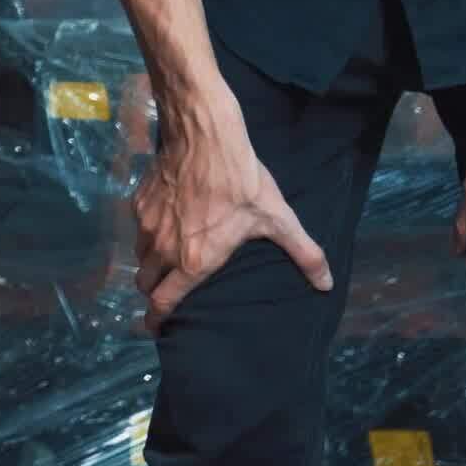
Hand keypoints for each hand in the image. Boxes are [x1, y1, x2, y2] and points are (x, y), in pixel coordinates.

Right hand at [133, 118, 330, 329]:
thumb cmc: (242, 181)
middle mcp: (163, 248)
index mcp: (194, 261)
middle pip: (145, 283)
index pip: (164, 302)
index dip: (158, 320)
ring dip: (150, 265)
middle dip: (154, 293)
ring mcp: (147, 224)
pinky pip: (138, 229)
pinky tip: (164, 224)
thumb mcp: (278, 218)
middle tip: (167, 292)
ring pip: (140, 257)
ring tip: (166, 260)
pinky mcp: (139, 202)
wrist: (204, 136)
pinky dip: (147, 235)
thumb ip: (304, 253)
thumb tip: (327, 284)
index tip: (157, 328)